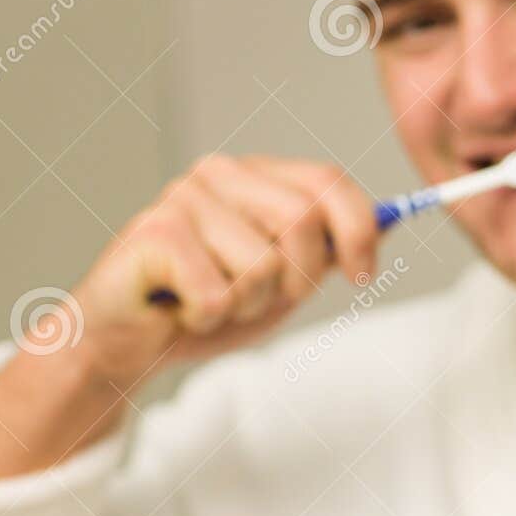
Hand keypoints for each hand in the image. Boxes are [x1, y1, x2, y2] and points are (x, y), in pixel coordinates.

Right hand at [71, 154, 379, 383]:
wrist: (123, 341)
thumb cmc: (204, 306)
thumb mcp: (284, 278)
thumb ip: (328, 248)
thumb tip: (391, 223)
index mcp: (254, 175)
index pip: (328, 182)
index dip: (359, 230)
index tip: (363, 273)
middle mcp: (218, 174)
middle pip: (304, 222)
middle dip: (300, 278)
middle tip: (264, 300)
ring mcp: (183, 198)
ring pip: (265, 265)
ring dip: (249, 305)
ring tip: (212, 302)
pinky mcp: (154, 233)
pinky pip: (221, 293)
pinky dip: (210, 318)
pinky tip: (181, 309)